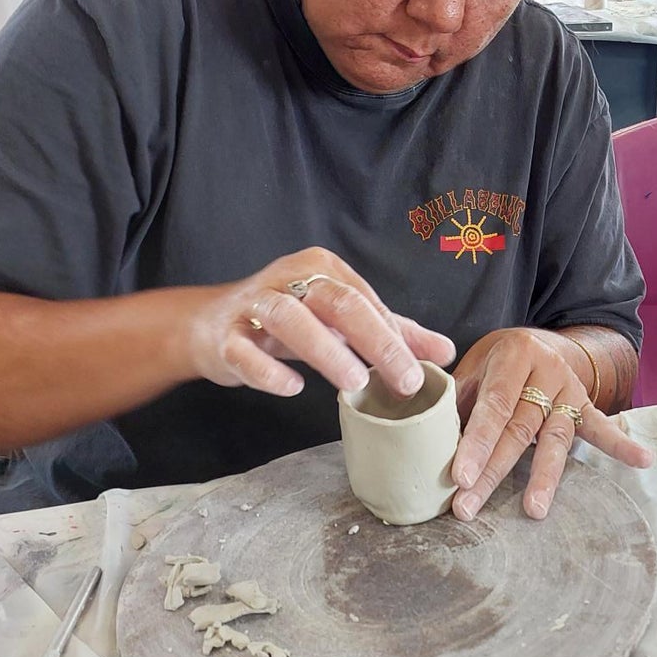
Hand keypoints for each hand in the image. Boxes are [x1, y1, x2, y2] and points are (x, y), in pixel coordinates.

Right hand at [185, 246, 454, 400]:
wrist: (210, 327)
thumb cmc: (288, 321)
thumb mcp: (340, 322)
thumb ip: (392, 333)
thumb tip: (446, 352)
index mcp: (321, 268)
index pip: (365, 300)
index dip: (394, 335)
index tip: (418, 371)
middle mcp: (288, 278)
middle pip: (338, 302)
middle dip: (375, 341)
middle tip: (402, 380)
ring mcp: (253, 304)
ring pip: (291, 319)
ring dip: (326, 350)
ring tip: (355, 384)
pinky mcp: (225, 336)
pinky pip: (245, 350)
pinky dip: (269, 370)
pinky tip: (293, 387)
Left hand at [449, 328, 652, 519]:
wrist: (540, 340)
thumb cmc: (498, 361)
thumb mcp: (475, 364)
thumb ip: (459, 399)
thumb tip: (430, 442)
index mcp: (513, 354)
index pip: (493, 405)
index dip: (476, 442)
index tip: (460, 477)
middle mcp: (546, 370)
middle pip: (519, 429)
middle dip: (493, 471)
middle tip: (469, 506)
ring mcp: (571, 388)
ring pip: (555, 439)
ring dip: (545, 478)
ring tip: (535, 510)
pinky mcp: (586, 404)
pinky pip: (603, 427)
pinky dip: (621, 445)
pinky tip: (642, 460)